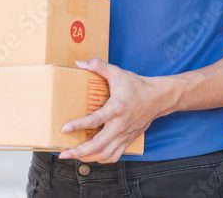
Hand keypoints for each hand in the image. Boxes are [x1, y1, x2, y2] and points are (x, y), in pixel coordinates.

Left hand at [59, 58, 175, 162]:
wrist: (159, 98)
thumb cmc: (136, 85)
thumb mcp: (117, 72)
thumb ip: (98, 65)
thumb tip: (79, 63)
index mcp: (116, 108)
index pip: (95, 120)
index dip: (79, 125)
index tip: (65, 129)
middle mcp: (120, 125)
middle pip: (98, 144)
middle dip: (79, 151)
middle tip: (64, 153)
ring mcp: (125, 134)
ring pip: (105, 153)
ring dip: (88, 157)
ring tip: (74, 156)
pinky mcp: (129, 139)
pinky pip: (115, 155)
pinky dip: (102, 159)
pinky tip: (92, 157)